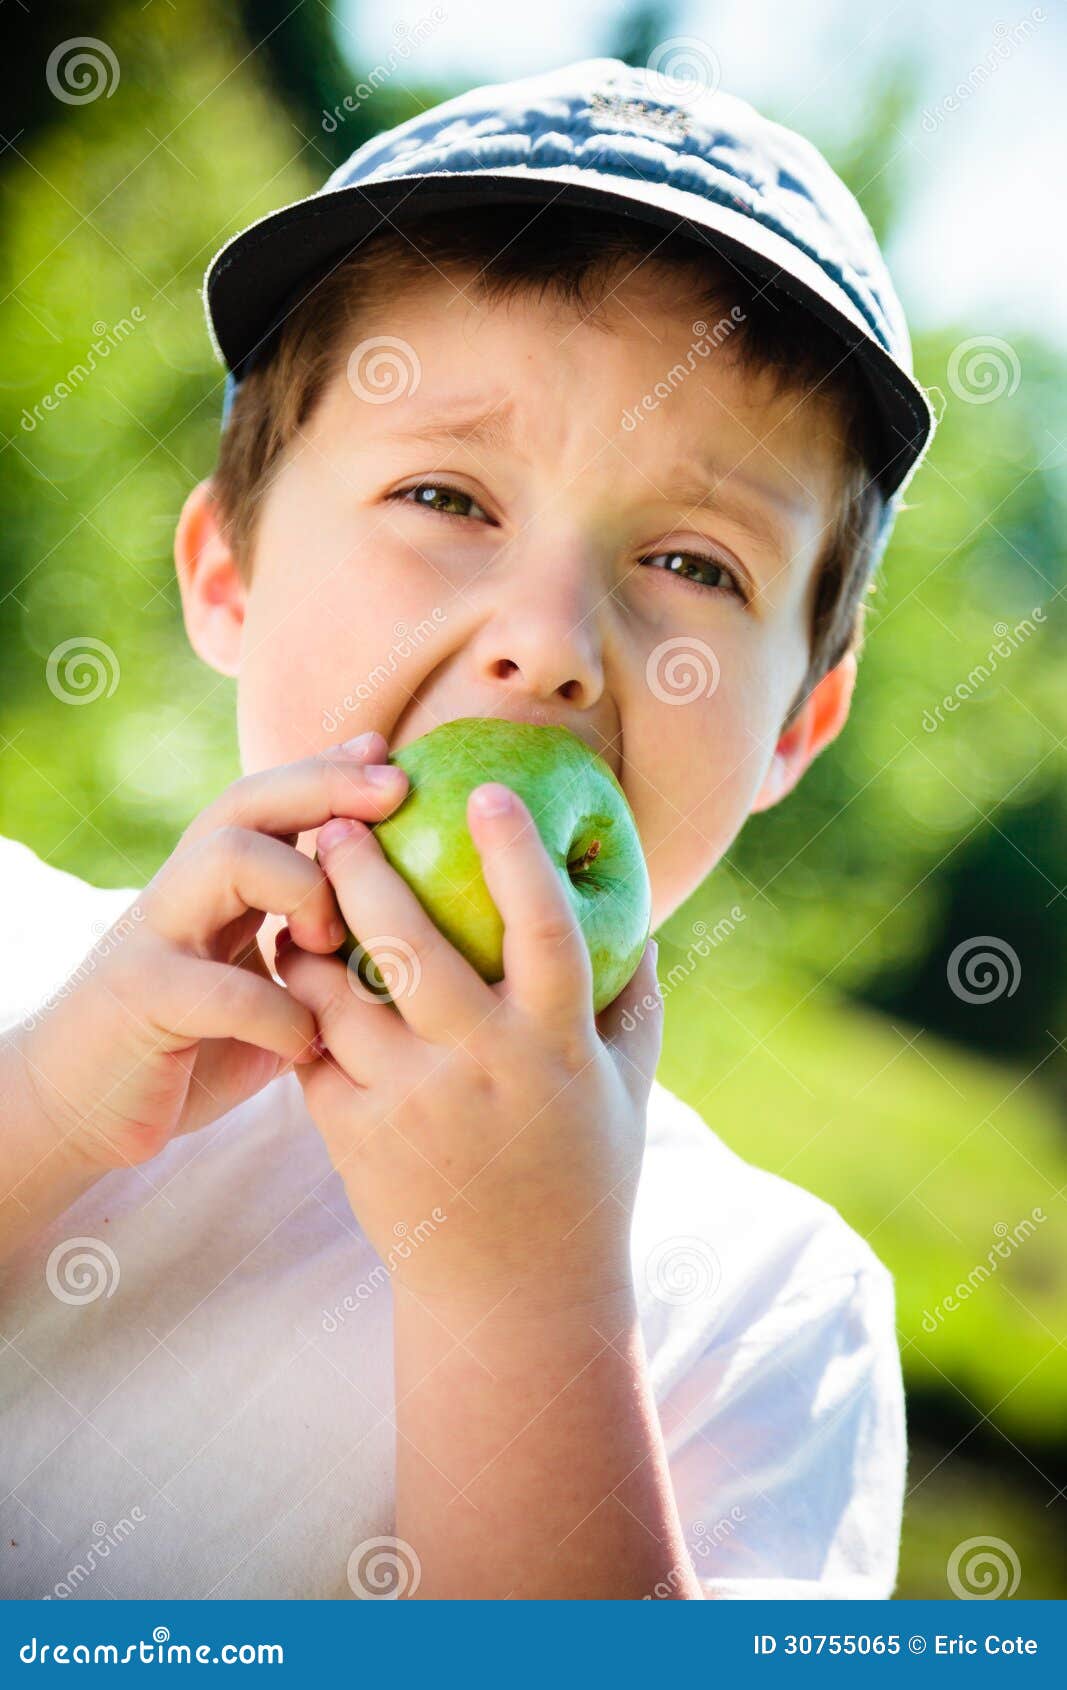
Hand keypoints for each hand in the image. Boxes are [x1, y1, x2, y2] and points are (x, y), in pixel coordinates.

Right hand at [16, 734, 408, 1174]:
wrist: (75, 1112)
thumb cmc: (187, 1053)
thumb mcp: (261, 995)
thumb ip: (311, 963)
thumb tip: (408, 942)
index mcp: (211, 890)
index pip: (267, 801)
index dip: (328, 773)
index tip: (390, 757)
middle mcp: (179, 895)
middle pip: (245, 801)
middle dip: (325, 786)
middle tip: (397, 792)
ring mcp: (155, 939)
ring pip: (226, 857)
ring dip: (301, 885)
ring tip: (332, 942)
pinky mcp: (140, 999)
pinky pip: (222, 986)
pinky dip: (282, 1014)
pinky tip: (309, 1043)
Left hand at [275, 778, 662, 1310]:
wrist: (515, 1293)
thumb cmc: (582, 1173)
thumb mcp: (627, 1087)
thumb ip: (633, 998)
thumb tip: (643, 914)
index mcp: (557, 1047)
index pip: (545, 930)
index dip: (517, 855)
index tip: (486, 790)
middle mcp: (484, 1070)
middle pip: (412, 948)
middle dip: (365, 872)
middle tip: (338, 820)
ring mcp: (413, 1106)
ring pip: (340, 997)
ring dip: (311, 937)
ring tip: (300, 896)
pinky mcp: (357, 1140)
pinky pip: (312, 1052)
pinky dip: (299, 1006)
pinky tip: (296, 973)